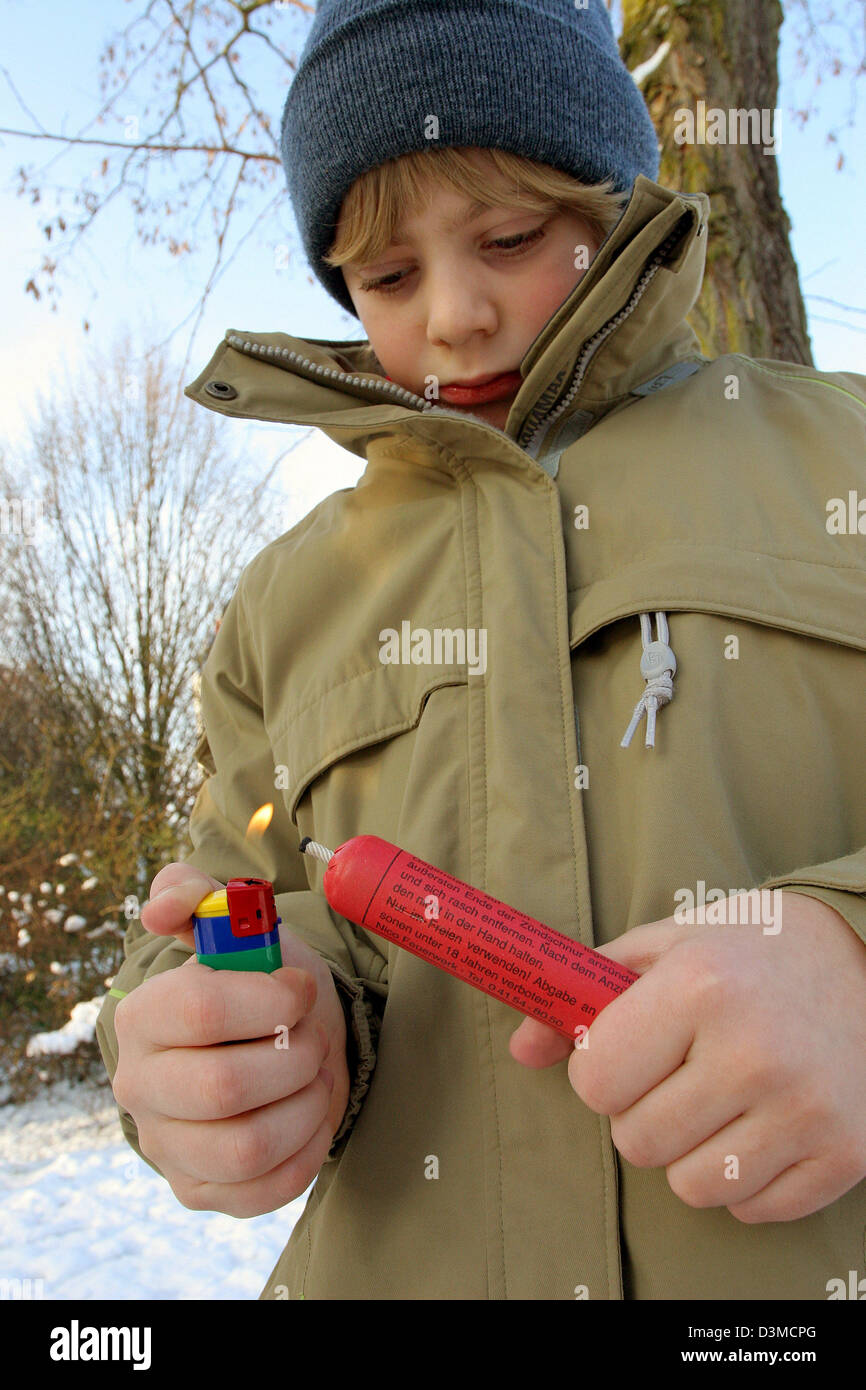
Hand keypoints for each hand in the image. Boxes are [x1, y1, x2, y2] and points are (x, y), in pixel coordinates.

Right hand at [111, 862, 350, 1216]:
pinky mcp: (200, 1191)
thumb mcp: (236, 926)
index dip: (270, 998)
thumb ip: (194, 894)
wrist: (274, 1040)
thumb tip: (164, 906)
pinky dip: (307, 1150)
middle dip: (294, 1057)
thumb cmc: (256, 981)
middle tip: (313, 1037)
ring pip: (246, 1147)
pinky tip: (312, 1114)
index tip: (300, 990)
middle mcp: (140, 1086)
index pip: (201, 1011)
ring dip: (305, 1105)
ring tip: (315, 1074)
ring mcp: (167, 1145)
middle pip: (224, 1087)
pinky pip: (264, 1190)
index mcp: (142, 1015)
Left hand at [510, 891, 865, 1222]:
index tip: (626, 1052)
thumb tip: (520, 1050)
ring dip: (689, 1152)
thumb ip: (585, 994)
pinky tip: (761, 1123)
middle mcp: (756, 1052)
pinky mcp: (846, 1154)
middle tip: (677, 1072)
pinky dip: (744, 1177)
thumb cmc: (754, 951)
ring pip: (690, 1186)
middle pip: (637, 1142)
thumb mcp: (667, 944)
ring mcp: (806, 1110)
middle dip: (641, 1111)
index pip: (596, 1080)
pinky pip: (750, 1208)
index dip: (599, 1070)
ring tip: (718, 1098)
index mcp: (703, 986)